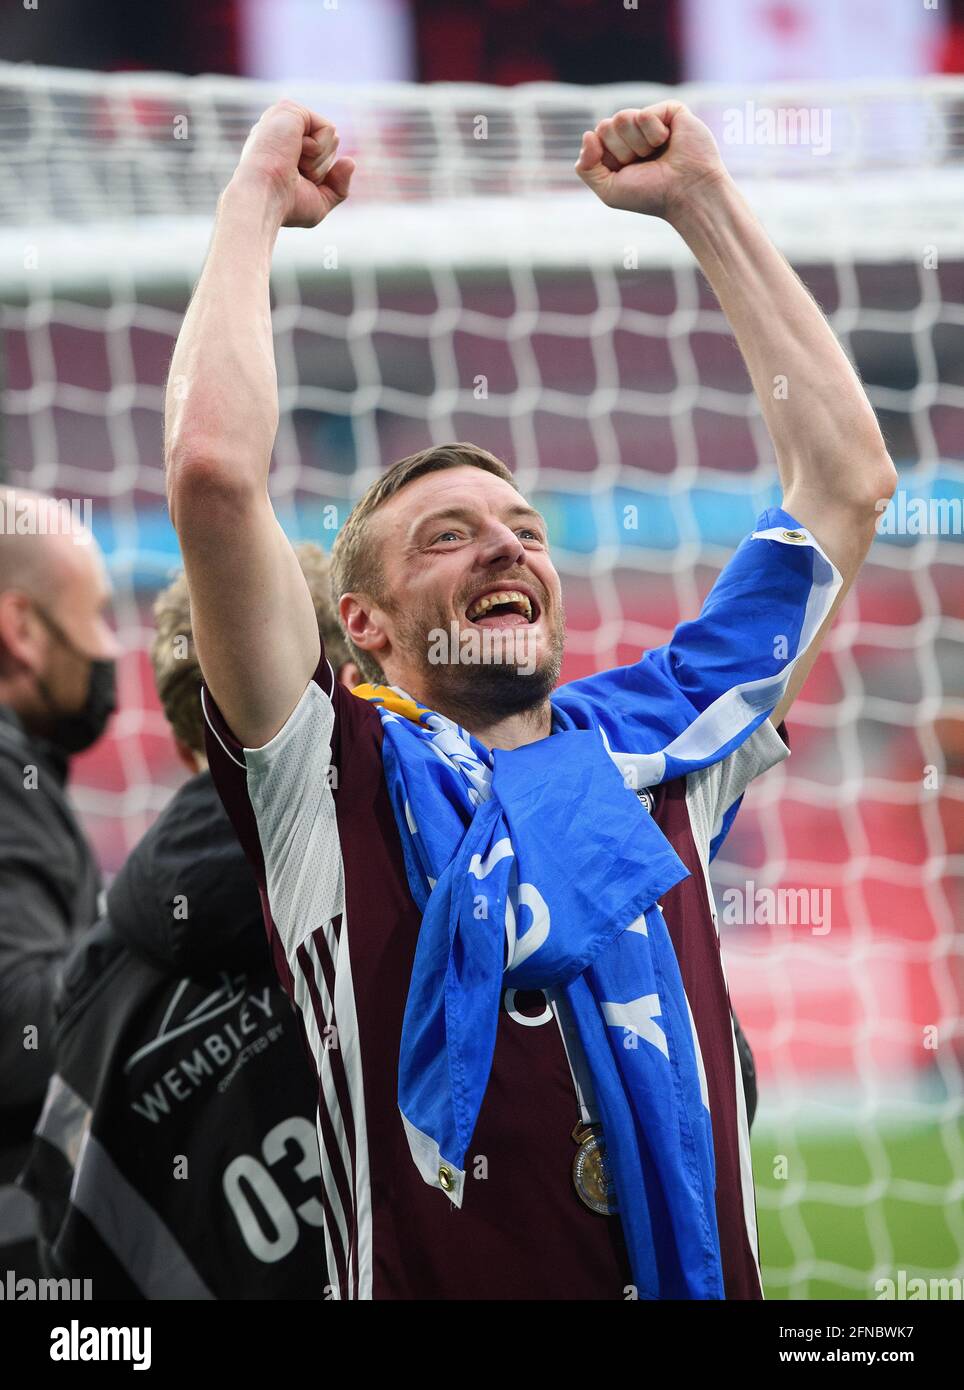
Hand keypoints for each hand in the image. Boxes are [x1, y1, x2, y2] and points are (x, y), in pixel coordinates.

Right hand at [232, 100, 353, 227]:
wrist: (265, 196)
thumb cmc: (286, 205)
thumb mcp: (319, 202)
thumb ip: (338, 186)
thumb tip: (350, 161)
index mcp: (286, 149)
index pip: (325, 158)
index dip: (319, 177)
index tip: (294, 186)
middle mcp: (285, 131)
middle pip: (332, 146)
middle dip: (321, 168)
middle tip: (294, 174)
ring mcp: (286, 118)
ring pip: (332, 138)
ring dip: (318, 160)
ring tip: (291, 163)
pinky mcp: (291, 109)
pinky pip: (329, 129)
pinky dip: (317, 148)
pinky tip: (293, 151)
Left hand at [575, 102, 725, 221]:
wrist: (686, 193)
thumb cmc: (651, 195)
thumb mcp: (609, 190)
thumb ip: (586, 168)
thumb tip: (587, 134)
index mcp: (618, 149)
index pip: (596, 137)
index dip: (607, 157)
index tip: (627, 172)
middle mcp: (633, 133)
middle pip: (606, 126)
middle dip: (622, 151)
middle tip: (644, 163)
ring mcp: (651, 120)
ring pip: (622, 117)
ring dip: (638, 144)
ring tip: (656, 154)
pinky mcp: (669, 110)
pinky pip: (644, 114)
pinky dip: (654, 134)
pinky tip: (669, 142)